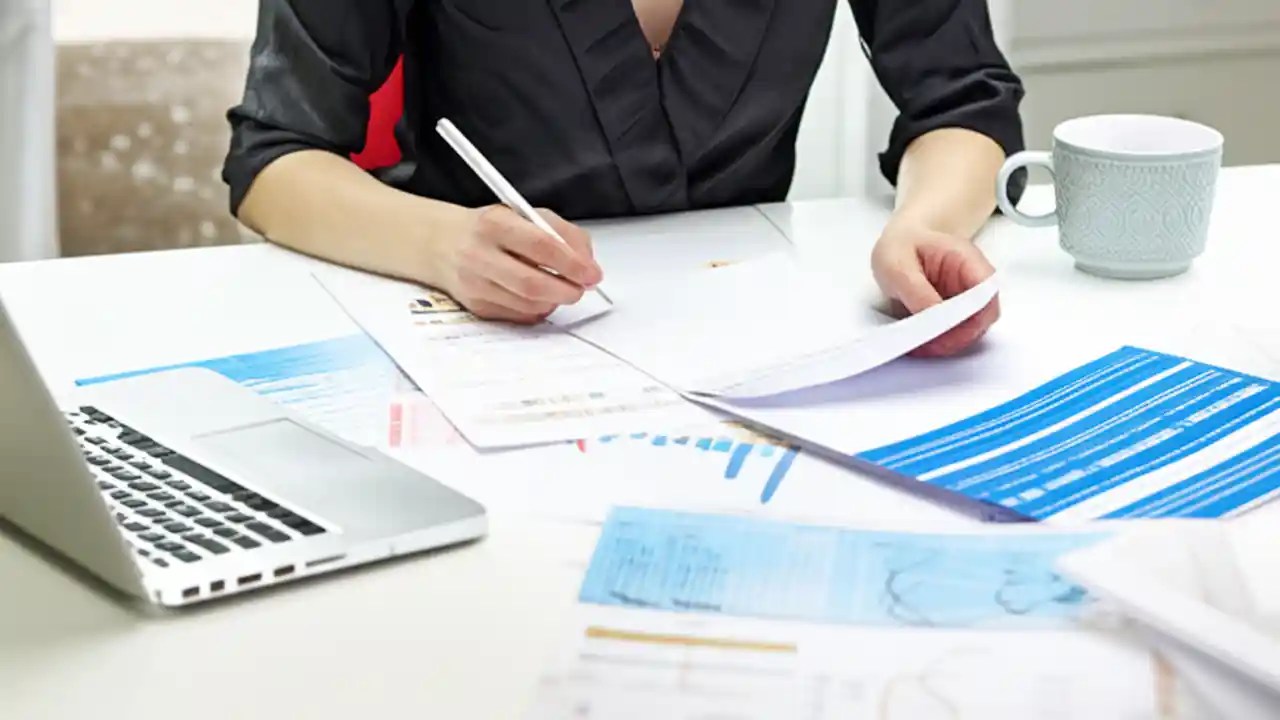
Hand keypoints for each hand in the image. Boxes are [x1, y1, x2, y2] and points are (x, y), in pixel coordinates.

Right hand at [436, 205, 603, 322]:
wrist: (441, 244)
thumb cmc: (491, 228)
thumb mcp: (526, 215)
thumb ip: (563, 233)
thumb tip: (588, 263)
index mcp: (495, 223)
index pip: (542, 246)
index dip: (573, 263)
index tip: (592, 274)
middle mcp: (480, 255)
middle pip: (533, 283)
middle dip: (567, 290)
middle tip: (581, 288)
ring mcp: (475, 284)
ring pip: (528, 304)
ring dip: (555, 300)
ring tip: (560, 288)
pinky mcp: (476, 307)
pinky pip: (519, 316)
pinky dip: (538, 309)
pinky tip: (539, 296)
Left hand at [870, 221, 999, 356]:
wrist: (901, 244)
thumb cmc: (901, 247)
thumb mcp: (897, 265)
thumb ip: (916, 291)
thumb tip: (934, 319)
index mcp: (967, 260)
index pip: (987, 293)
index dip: (971, 317)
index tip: (944, 331)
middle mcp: (975, 281)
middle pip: (983, 317)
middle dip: (958, 336)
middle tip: (927, 346)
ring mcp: (969, 299)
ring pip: (972, 331)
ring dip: (948, 343)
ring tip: (920, 347)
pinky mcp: (958, 313)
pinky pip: (957, 334)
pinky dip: (941, 343)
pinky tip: (921, 344)